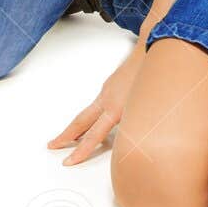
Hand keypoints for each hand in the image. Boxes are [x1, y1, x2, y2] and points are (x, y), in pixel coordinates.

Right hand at [47, 47, 145, 165]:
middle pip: (81, 122)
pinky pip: (98, 104)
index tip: (69, 161)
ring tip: (69, 137)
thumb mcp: (153, 105)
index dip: (81, 150)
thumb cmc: (154, 72)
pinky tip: (94, 119)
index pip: (94, 135)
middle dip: (66, 136)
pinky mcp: (111, 85)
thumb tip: (147, 141)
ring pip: (88, 112)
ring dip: (78, 126)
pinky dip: (92, 115)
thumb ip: (144, 125)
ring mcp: (108, 90)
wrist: (153, 45)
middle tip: (53, 145)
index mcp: (117, 107)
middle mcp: (108, 99)